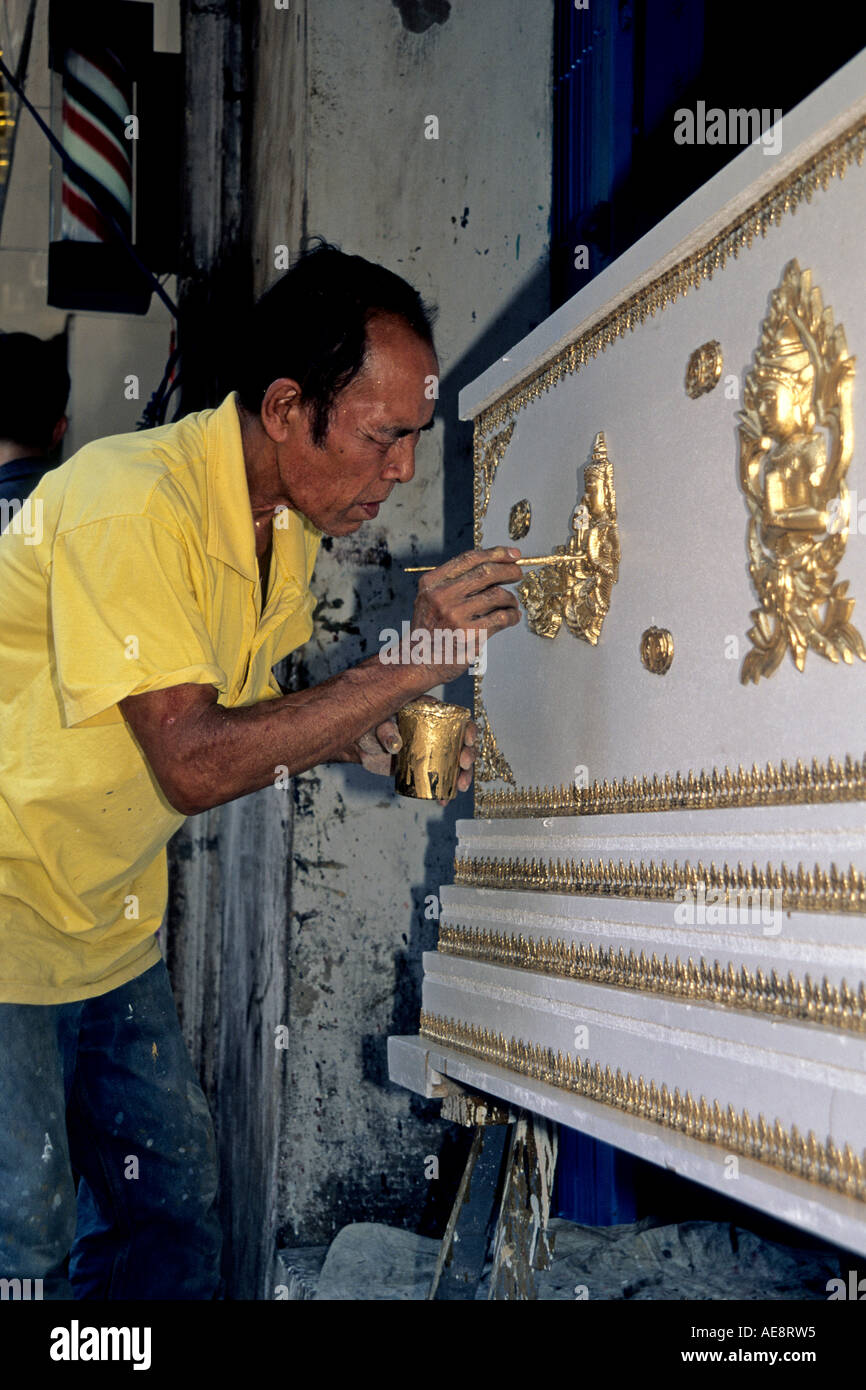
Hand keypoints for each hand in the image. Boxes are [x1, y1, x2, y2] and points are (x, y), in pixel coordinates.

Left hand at [340, 709, 478, 802]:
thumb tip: (395, 744)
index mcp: (430, 714)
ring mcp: (433, 752)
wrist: (363, 747)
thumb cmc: (370, 728)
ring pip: (456, 763)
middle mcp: (437, 732)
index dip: (467, 728)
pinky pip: (442, 779)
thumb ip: (385, 731)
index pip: (456, 719)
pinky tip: (444, 800)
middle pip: (461, 743)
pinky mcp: (427, 768)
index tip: (468, 740)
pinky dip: (445, 791)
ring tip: (459, 787)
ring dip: (462, 775)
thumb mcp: (378, 724)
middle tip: (463, 765)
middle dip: (468, 755)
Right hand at [411, 546, 522, 682]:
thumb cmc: (431, 629)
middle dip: (509, 571)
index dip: (496, 553)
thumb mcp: (432, 598)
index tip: (513, 554)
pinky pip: (501, 617)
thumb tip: (496, 565)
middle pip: (486, 573)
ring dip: (511, 598)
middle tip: (518, 574)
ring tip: (512, 603)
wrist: (418, 662)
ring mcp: (455, 615)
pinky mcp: (469, 634)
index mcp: (432, 582)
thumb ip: (456, 582)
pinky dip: (512, 616)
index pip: (469, 559)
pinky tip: (512, 617)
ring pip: (497, 595)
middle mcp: (442, 596)